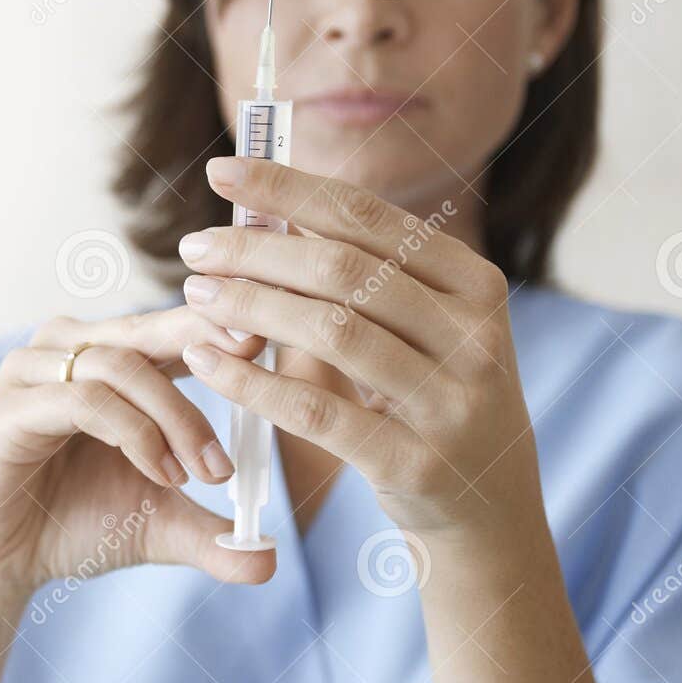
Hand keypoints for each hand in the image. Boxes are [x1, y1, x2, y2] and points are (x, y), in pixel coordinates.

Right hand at [0, 307, 276, 597]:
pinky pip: (86, 400)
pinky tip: (160, 472)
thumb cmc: (71, 524)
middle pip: (151, 329)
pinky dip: (134, 433)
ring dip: (176, 417)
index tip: (274, 343)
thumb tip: (269, 559)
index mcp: (106, 357)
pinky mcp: (12, 406)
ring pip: (124, 367)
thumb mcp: (158, 525)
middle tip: (256, 373)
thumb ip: (213, 534)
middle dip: (209, 349)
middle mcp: (67, 348)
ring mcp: (34, 371)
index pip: (172, 323)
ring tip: (203, 473)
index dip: (222, 324)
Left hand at [176, 156, 543, 540]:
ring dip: (250, 305)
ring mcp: (449, 402)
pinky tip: (205, 363)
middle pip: (344, 270)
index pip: (369, 218)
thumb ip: (365, 278)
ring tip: (196, 293)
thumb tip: (273, 208)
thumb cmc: (431, 404)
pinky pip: (316, 412)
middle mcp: (472, 336)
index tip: (222, 169)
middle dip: (257, 250)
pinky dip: (251, 382)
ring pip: (331, 332)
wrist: (487, 513)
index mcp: (473, 285)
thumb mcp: (422, 332)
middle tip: (194, 247)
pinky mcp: (413, 462)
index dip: (289, 188)